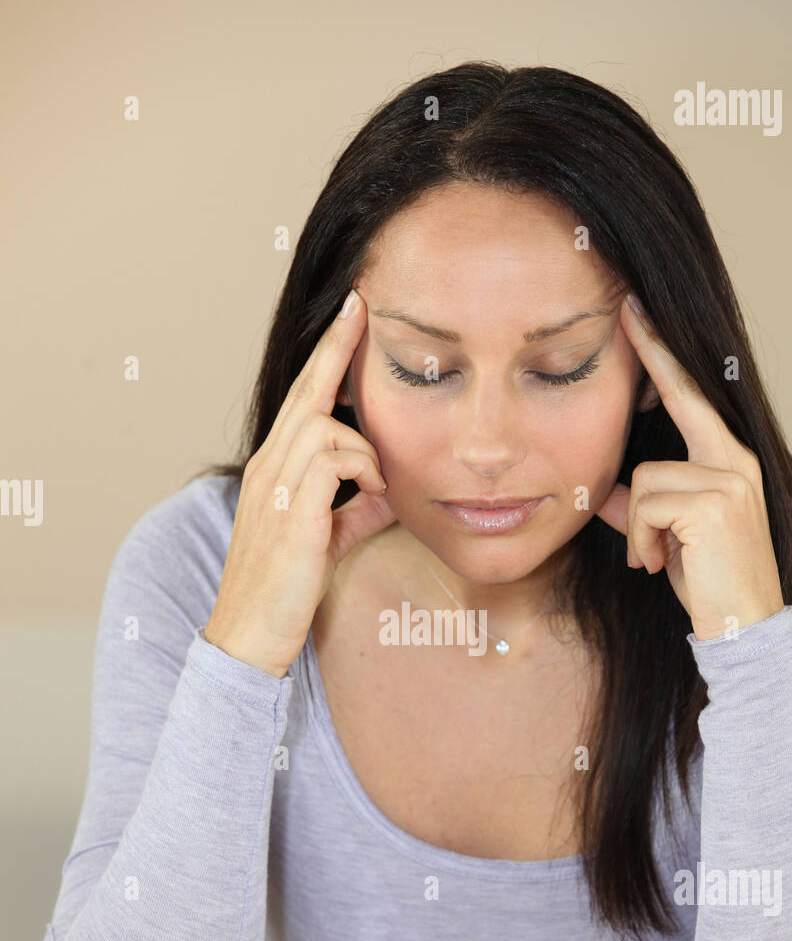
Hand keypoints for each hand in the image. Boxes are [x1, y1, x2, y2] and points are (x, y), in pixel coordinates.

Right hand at [204, 287, 395, 675]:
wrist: (249, 635)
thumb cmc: (284, 590)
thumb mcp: (328, 540)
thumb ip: (358, 511)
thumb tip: (393, 495)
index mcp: (273, 468)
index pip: (302, 399)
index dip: (326, 358)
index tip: (350, 318)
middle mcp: (268, 466)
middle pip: (306, 391)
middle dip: (335, 346)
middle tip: (360, 305)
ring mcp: (275, 486)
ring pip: (323, 423)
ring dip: (366, 445)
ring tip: (381, 484)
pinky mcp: (292, 511)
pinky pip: (333, 457)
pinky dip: (365, 468)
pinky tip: (377, 496)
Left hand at [594, 292, 784, 641]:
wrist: (744, 628)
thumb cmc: (709, 584)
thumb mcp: (667, 538)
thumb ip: (638, 507)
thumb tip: (604, 492)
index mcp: (729, 462)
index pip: (691, 396)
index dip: (663, 355)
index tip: (638, 311)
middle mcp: (736, 461)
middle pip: (677, 402)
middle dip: (653, 356)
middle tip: (627, 305)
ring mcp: (730, 480)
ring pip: (645, 477)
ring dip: (637, 525)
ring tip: (657, 557)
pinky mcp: (715, 504)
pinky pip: (645, 505)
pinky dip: (640, 540)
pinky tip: (659, 564)